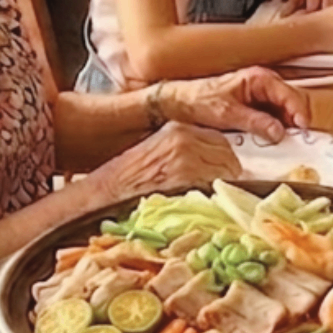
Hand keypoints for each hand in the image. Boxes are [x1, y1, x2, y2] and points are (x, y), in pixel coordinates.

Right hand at [94, 122, 241, 201]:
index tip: (223, 172)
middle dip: (227, 172)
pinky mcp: (184, 175)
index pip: (220, 141)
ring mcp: (186, 155)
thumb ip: (185, 153)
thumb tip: (213, 166)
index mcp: (177, 129)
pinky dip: (214, 195)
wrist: (105, 191)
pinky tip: (204, 203)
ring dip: (223, 185)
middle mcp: (184, 137)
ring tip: (210, 197)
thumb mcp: (158, 153)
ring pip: (225, 169)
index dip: (224, 159)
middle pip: (227, 154)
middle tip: (220, 189)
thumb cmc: (128, 178)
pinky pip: (215, 184)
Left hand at [160, 66, 312, 141]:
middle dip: (295, 121)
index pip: (289, 94)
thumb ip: (256, 122)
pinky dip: (275, 128)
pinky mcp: (255, 106)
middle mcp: (263, 84)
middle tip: (297, 139)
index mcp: (259, 79)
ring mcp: (260, 95)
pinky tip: (273, 139)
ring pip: (283, 111)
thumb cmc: (200, 101)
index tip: (302, 128)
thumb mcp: (228, 115)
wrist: (180, 103)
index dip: (298, 112)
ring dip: (286, 126)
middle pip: (290, 102)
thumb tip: (278, 132)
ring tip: (285, 142)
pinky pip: (272, 117)